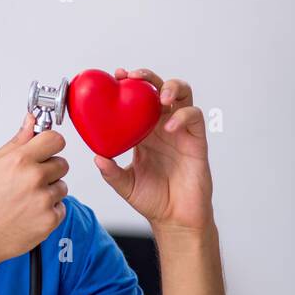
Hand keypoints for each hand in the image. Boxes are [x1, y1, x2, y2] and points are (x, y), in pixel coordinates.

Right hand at [0, 111, 68, 269]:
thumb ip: (16, 142)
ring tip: (25, 200)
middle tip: (29, 182)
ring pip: (62, 187)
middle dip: (49, 170)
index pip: (55, 139)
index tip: (45, 150)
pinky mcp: (49, 220)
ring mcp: (43, 201)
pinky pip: (61, 208)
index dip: (50, 144)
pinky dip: (49, 211)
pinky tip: (29, 214)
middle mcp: (34, 179)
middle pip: (62, 163)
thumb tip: (30, 122)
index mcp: (19, 161)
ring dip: (49, 192)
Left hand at [93, 68, 214, 233]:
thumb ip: (111, 172)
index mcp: (143, 132)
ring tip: (160, 96)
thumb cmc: (153, 199)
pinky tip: (168, 126)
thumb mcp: (125, 185)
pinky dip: (181, 116)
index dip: (128, 85)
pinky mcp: (197, 140)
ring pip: (183, 95)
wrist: (175, 218)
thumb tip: (97, 157)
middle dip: (148, 77)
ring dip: (171, 87)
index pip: (137, 100)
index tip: (116, 76)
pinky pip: (193, 117)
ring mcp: (180, 131)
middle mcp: (162, 126)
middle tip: (133, 77)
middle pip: (159, 88)